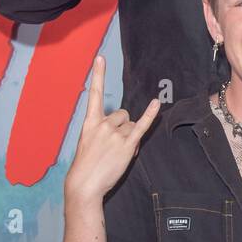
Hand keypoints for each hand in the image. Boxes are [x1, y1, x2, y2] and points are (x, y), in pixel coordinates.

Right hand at [64, 55, 160, 203]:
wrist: (84, 184)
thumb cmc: (86, 165)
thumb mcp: (87, 142)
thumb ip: (102, 130)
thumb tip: (123, 129)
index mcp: (90, 122)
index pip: (95, 94)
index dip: (98, 75)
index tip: (100, 58)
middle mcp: (103, 124)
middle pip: (123, 114)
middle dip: (122, 128)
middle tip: (112, 146)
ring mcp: (115, 134)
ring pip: (131, 125)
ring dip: (129, 137)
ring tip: (117, 153)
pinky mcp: (127, 145)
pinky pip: (141, 126)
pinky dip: (150, 116)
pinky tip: (156, 104)